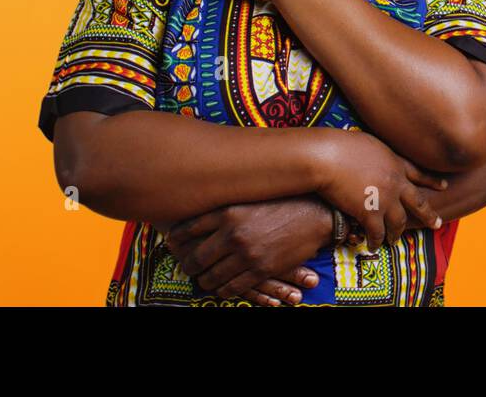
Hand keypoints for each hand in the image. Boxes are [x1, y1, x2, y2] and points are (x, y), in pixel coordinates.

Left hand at [164, 197, 330, 305]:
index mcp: (226, 212)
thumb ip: (225, 204)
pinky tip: (221, 287)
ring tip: (203, 279)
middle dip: (187, 265)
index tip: (172, 242)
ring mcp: (246, 254)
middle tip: (185, 266)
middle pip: (195, 257)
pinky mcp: (260, 270)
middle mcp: (232, 233)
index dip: (176, 239)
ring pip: (211, 276)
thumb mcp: (248, 196)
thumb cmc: (281, 201)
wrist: (314, 214)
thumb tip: (201, 201)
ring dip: (204, 280)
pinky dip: (223, 290)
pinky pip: (232, 288)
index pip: (187, 229)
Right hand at [309, 129, 446, 251]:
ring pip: (398, 223)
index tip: (444, 186)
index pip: (418, 173)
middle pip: (418, 202)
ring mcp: (384, 199)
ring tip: (395, 241)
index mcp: (395, 163)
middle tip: (436, 224)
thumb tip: (374, 152)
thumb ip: (378, 152)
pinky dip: (376, 241)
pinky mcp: (369, 213)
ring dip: (396, 234)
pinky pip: (377, 233)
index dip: (431, 181)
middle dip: (428, 215)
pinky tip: (374, 246)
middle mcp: (395, 182)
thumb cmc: (339, 144)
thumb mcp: (369, 141)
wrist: (327, 156)